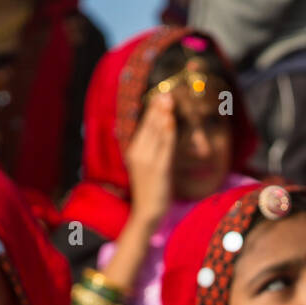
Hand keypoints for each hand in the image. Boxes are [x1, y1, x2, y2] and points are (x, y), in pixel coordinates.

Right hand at [126, 93, 176, 229]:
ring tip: (169, 99)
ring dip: (163, 115)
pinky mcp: (158, 168)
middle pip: (149, 126)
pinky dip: (167, 132)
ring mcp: (147, 160)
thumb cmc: (150, 191)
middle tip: (166, 91)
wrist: (146, 213)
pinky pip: (164, 147)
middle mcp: (138, 153)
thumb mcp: (149, 167)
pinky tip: (171, 121)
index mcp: (134, 151)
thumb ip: (153, 150)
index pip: (143, 127)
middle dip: (157, 108)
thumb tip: (161, 135)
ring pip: (156, 133)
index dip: (151, 110)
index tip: (159, 95)